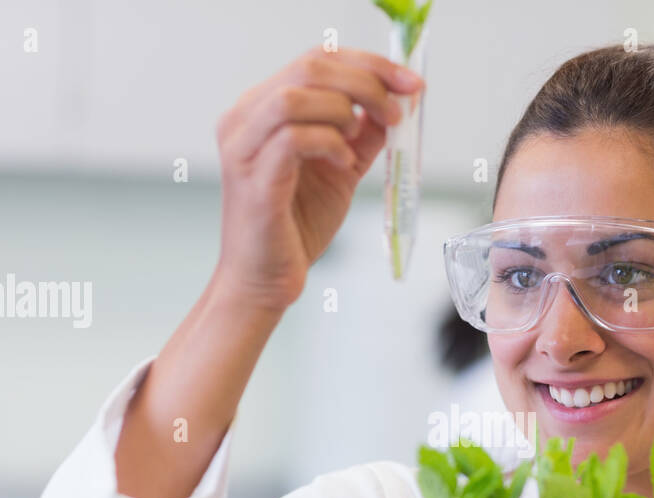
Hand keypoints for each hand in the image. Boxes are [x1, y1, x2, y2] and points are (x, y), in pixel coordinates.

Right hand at [212, 45, 423, 312]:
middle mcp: (244, 119)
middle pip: (308, 68)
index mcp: (261, 109)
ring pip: (295, 95)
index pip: (316, 61)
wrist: (266, 281)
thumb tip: (396, 105)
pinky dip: (329, 143)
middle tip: (399, 109)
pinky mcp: (253, 179)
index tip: (410, 82)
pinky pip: (293, 138)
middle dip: (366, 81)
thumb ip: (362, 137)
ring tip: (363, 138)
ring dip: (344, 110)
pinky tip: (344, 163)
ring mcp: (243, 147)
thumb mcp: (340, 171)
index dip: (368, 64)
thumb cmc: (294, 227)